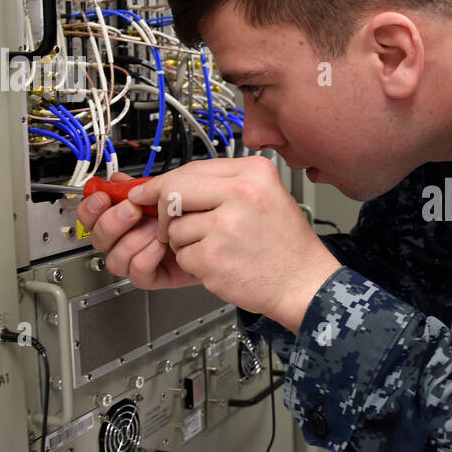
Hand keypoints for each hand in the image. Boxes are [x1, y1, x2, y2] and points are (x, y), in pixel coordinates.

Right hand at [75, 171, 201, 290]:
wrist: (221, 235)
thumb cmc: (195, 215)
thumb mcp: (169, 193)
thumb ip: (143, 186)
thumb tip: (118, 179)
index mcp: (123, 217)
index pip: (91, 216)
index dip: (91, 207)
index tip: (103, 197)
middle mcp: (126, 240)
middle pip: (97, 238)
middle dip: (113, 221)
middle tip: (134, 210)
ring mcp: (138, 259)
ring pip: (114, 258)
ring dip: (133, 240)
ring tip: (155, 228)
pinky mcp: (154, 277)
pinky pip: (137, 272)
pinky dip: (146, 257)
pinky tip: (161, 246)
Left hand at [128, 155, 341, 333]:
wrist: (303, 282)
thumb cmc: (285, 244)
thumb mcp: (266, 196)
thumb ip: (222, 185)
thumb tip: (170, 184)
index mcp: (254, 172)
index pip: (191, 168)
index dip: (163, 183)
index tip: (148, 192)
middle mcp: (241, 193)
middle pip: (172, 192)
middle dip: (162, 211)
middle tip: (168, 224)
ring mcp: (225, 225)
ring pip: (174, 227)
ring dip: (185, 243)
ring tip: (217, 248)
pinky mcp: (214, 256)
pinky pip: (182, 255)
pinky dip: (194, 264)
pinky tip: (220, 264)